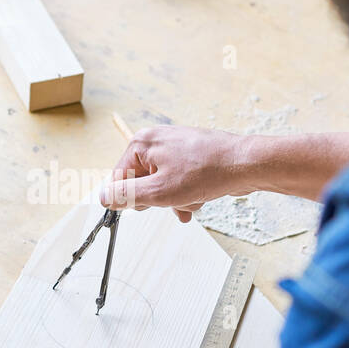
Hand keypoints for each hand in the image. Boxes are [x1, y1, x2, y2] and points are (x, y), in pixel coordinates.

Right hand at [100, 126, 253, 221]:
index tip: (146, 207)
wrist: (245, 164)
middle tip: (174, 199)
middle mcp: (156, 140)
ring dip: (175, 199)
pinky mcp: (190, 155)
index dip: (132, 198)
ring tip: (192, 199)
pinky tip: (199, 199)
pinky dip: (186, 194)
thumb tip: (103, 197)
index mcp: (142, 143)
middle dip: (159, 198)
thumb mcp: (159, 191)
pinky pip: (178, 181)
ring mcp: (174, 147)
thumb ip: (128, 195)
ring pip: (162, 184)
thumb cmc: (206, 172)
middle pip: (142, 181)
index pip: (120, 177)